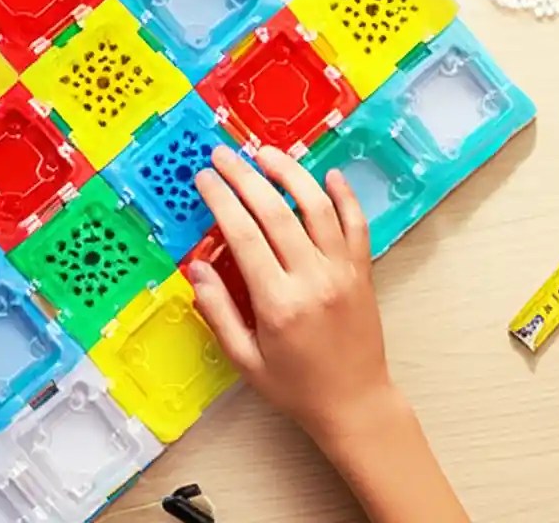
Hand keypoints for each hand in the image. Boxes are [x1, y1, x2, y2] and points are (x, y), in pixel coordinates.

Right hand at [189, 146, 398, 445]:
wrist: (355, 403)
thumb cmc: (296, 387)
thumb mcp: (245, 360)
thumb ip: (218, 312)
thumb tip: (196, 268)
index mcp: (278, 303)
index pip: (245, 235)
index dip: (222, 200)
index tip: (205, 178)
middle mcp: (312, 280)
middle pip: (276, 212)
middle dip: (245, 177)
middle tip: (224, 154)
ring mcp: (342, 272)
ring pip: (317, 207)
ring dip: (291, 174)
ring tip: (267, 154)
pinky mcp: (362, 272)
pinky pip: (356, 224)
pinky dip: (344, 196)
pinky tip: (327, 176)